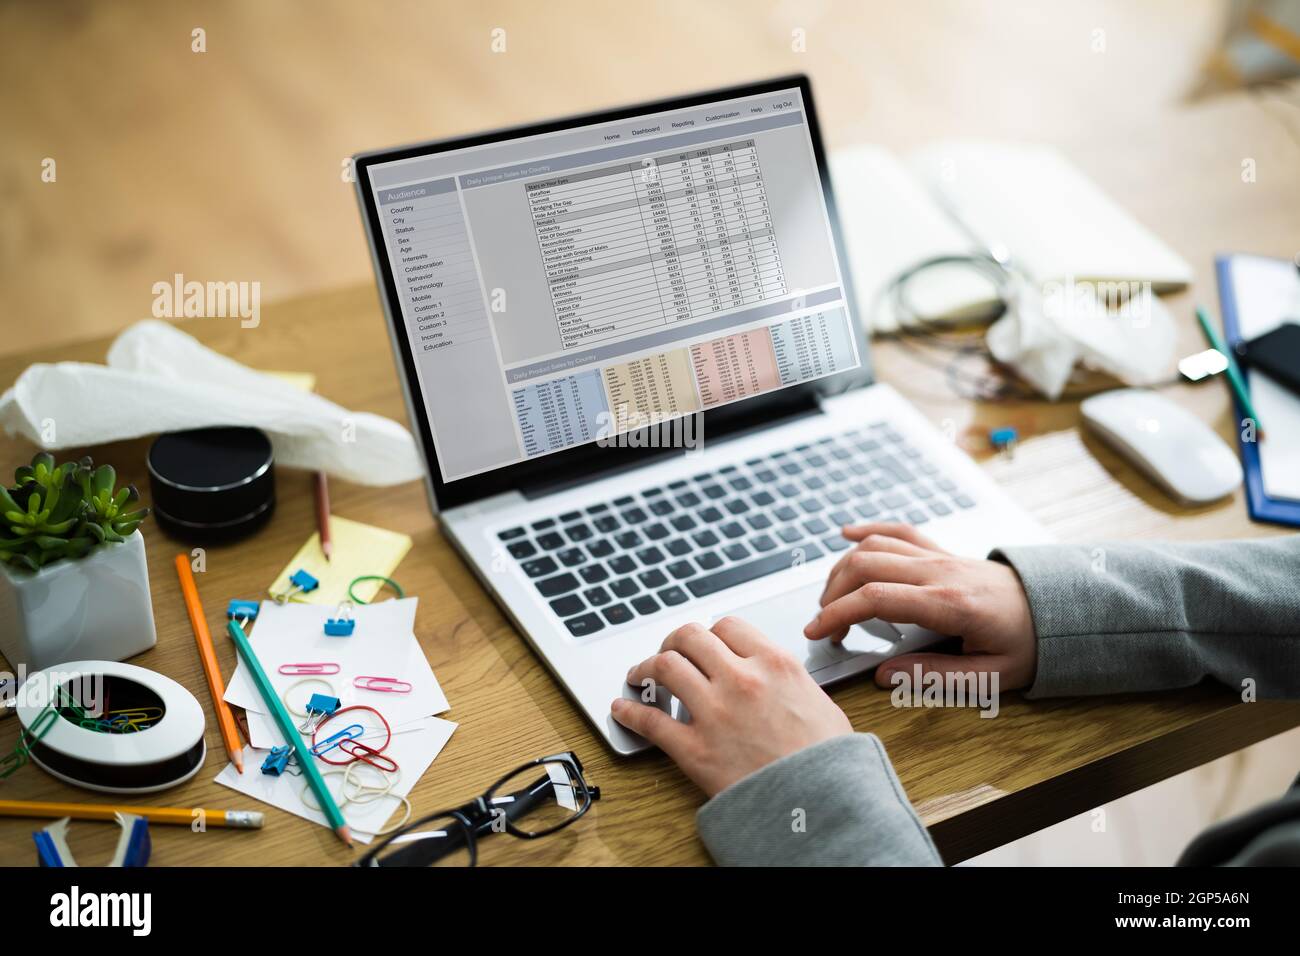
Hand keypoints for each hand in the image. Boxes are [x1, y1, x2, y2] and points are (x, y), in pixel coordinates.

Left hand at [611, 617, 851, 796]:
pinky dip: (629, 712)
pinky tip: (622, 709)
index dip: (711, 633)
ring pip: (664, 668)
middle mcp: (741, 679)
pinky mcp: (694, 750)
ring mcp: (714, 713)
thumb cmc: (829, 761)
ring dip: (645, 667)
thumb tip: (770, 677)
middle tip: (668, 652)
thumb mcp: (820, 702)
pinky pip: (650, 722)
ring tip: (639, 675)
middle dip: (673, 641)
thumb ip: (787, 680)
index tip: (705, 643)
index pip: (727, 626)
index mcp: (774, 663)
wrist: (823, 805)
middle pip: (689, 638)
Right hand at [803, 523, 1036, 689]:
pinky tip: (846, 535)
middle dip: (832, 593)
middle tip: (824, 626)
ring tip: (832, 600)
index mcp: (950, 604)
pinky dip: (868, 529)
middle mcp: (940, 572)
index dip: (838, 613)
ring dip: (843, 568)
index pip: (877, 598)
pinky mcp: (942, 551)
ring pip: (876, 545)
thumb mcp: (990, 677)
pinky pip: (899, 531)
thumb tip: (883, 675)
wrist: (1062, 611)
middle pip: (866, 565)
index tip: (817, 632)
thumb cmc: (1029, 645)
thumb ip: (935, 676)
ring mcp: (940, 556)